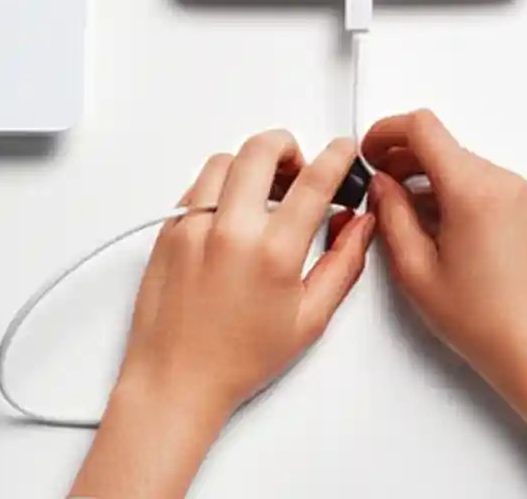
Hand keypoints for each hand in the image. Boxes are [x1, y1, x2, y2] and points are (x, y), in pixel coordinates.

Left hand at [71, 132, 375, 498]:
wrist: (175, 380)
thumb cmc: (237, 360)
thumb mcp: (310, 318)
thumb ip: (343, 264)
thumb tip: (360, 225)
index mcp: (272, 253)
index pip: (315, 180)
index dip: (337, 156)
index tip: (343, 151)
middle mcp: (230, 231)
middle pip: (261, 149)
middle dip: (288, 146)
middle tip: (299, 166)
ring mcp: (192, 227)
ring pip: (224, 160)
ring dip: (251, 164)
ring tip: (264, 191)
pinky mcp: (166, 231)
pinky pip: (196, 186)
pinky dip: (220, 185)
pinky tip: (232, 211)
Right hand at [363, 110, 526, 495]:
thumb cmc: (491, 325)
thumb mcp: (417, 272)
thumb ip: (391, 217)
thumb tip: (381, 188)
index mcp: (473, 190)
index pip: (423, 127)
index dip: (386, 132)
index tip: (369, 151)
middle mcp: (503, 183)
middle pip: (442, 144)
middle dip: (402, 158)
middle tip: (376, 186)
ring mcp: (521, 195)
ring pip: (461, 164)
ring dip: (426, 178)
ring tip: (402, 217)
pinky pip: (482, 185)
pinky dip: (452, 193)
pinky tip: (434, 229)